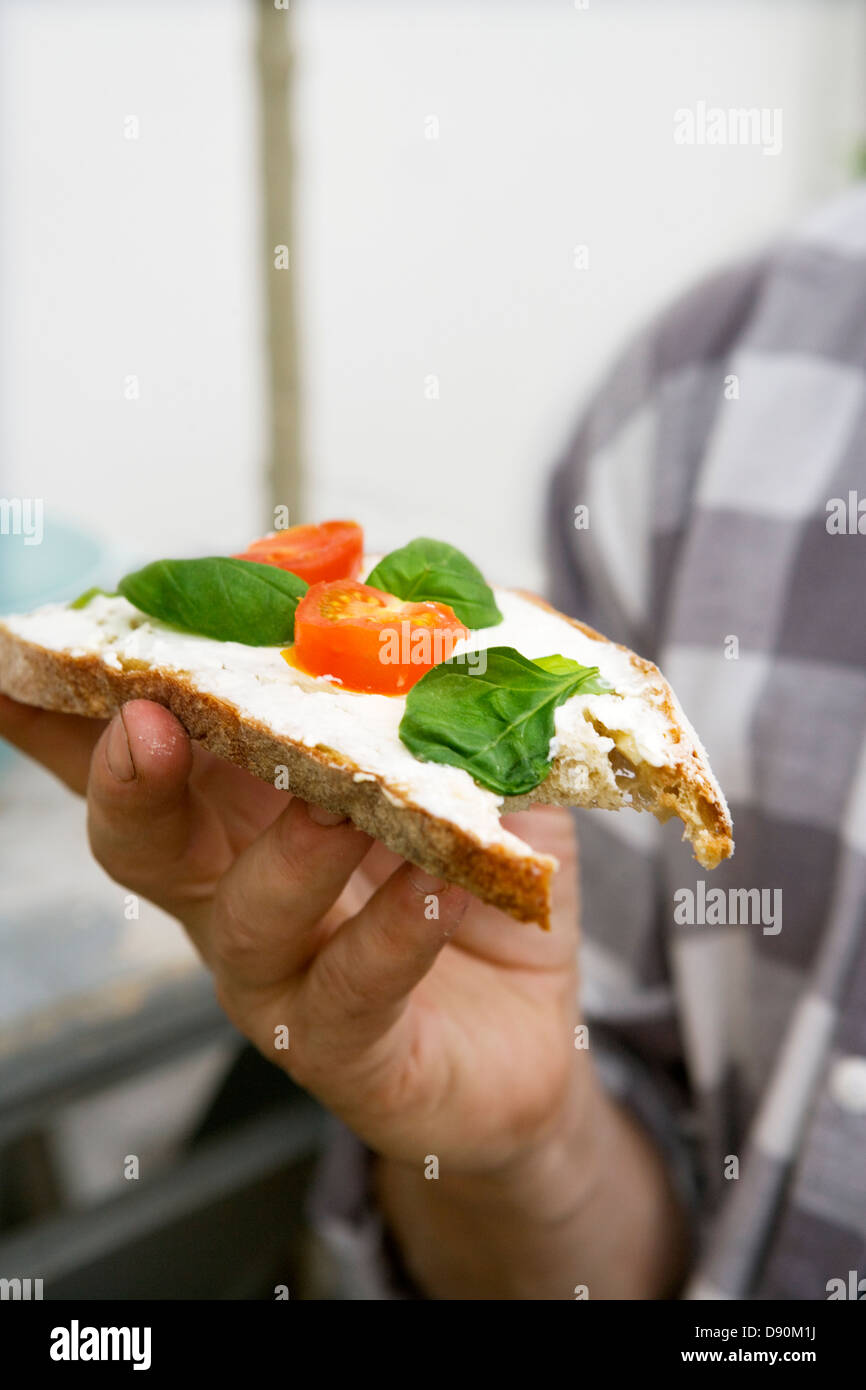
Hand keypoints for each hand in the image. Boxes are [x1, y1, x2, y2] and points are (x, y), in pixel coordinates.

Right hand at [0, 695, 582, 1173]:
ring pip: (246, 917)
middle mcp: (237, 887)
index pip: (144, 752)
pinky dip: (391, 934)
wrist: (526, 1031)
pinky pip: (355, 989)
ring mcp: (284, 974)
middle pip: (146, 838)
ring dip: (287, 852)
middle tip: (147, 721)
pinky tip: (434, 890)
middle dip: (129, 777)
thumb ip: (452, 681)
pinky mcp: (350, 1047)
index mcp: (244, 806)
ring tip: (339, 808)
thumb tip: (455, 589)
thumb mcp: (474, 762)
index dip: (72, 709)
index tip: (20, 651)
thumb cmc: (475, 878)